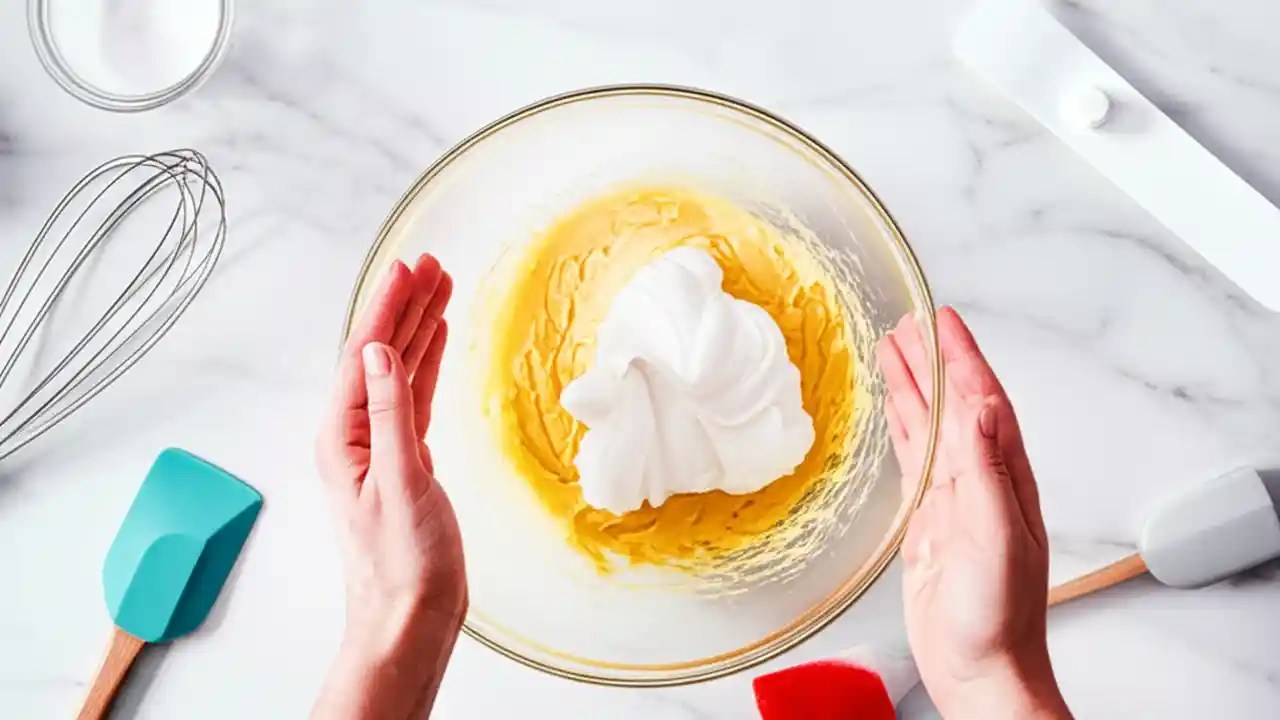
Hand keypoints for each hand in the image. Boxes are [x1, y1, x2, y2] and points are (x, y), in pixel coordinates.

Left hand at [313, 255, 464, 719]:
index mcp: (342, 437)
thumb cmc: (402, 565)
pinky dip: (428, 364)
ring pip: (400, 370)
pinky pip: (415, 397)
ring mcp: (380, 446)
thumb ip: (389, 415)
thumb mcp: (400, 483)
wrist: (411, 617)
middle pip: (380, 353)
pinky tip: (438, 342)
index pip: (364, 355)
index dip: (387, 308)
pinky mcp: (406, 459)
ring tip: (439, 287)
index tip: (409, 268)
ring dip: (418, 328)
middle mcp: (355, 435)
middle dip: (404, 306)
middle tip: (430, 264)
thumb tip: (377, 352)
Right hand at [877, 307, 1069, 719]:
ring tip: (890, 349)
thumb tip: (980, 408)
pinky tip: (890, 411)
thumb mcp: (997, 540)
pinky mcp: (928, 521)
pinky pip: (912, 460)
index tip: (943, 320)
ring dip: (911, 388)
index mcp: (1005, 478)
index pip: (982, 401)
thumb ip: (988, 472)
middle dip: (932, 361)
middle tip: (909, 322)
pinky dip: (900, 428)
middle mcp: (980, 480)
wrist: (979, 668)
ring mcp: (953, 499)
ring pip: (928, 427)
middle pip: (952, 405)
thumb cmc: (998, 616)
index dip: (962, 358)